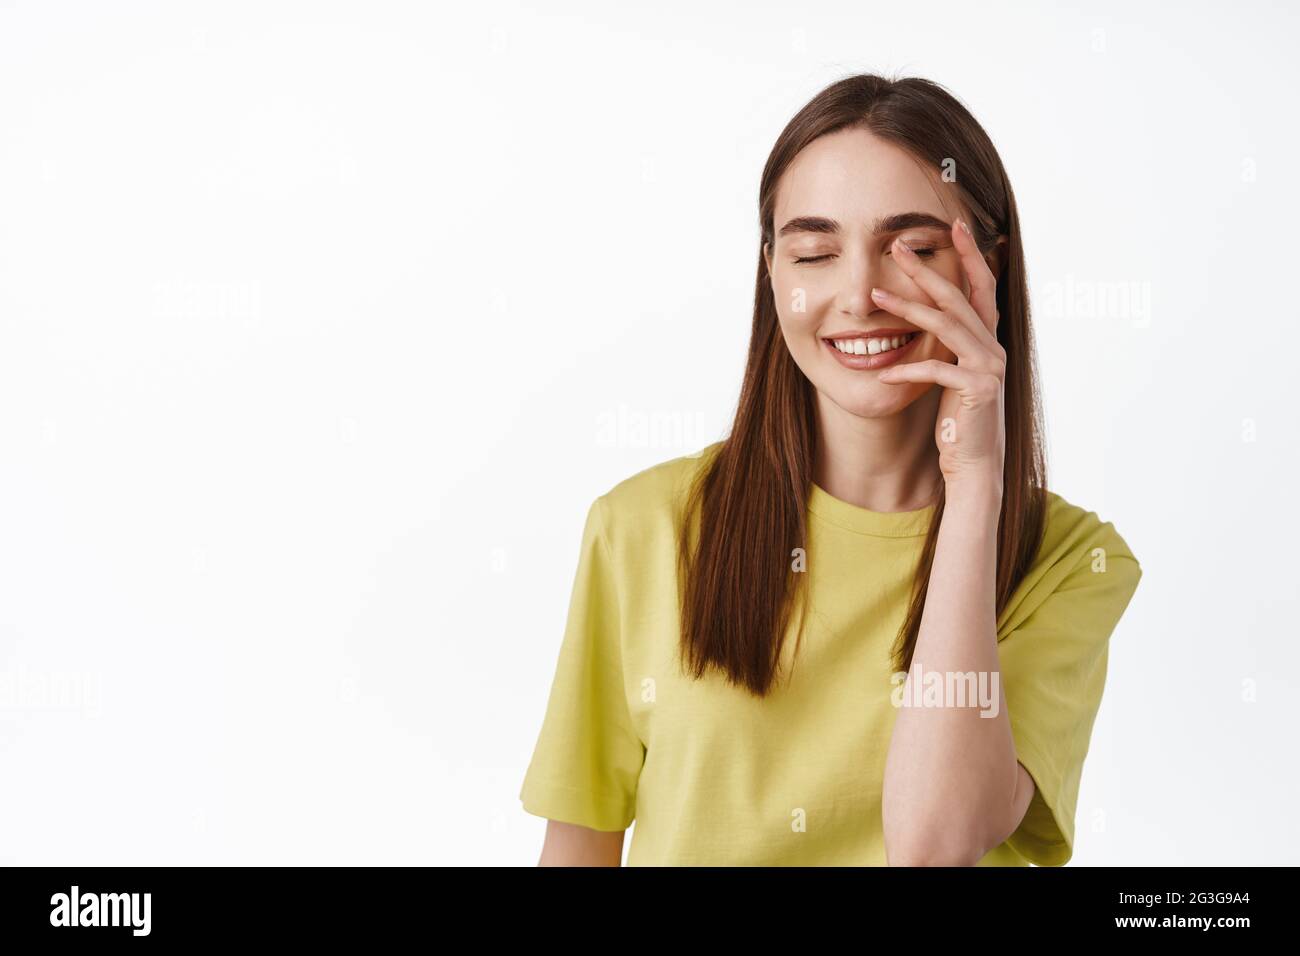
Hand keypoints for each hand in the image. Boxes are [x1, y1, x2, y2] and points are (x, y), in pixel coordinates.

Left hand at [869, 219, 1005, 492]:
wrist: (974, 461)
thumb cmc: (958, 416)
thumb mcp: (952, 372)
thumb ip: (947, 344)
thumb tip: (925, 316)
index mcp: (987, 338)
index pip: (980, 285)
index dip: (969, 254)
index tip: (953, 224)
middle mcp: (993, 346)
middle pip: (959, 296)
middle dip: (926, 269)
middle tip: (896, 246)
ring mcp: (989, 367)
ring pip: (946, 326)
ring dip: (907, 309)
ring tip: (875, 296)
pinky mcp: (978, 390)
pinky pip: (936, 371)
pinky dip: (907, 369)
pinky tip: (881, 372)